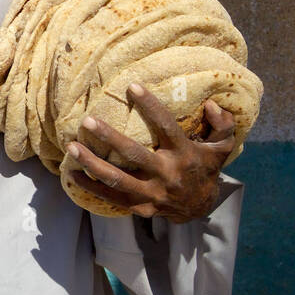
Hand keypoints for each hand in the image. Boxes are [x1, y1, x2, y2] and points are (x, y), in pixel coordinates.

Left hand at [66, 84, 235, 222]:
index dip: (150, 106)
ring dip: (91, 163)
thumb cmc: (205, 168)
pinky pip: (110, 197)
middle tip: (88, 121)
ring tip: (71, 146)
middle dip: (109, 138)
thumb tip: (211, 104)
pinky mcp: (139, 207)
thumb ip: (223, 124)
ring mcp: (151, 194)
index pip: (166, 126)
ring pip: (116, 179)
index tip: (132, 86)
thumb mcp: (222, 147)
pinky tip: (71, 173)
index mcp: (184, 155)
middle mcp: (166, 175)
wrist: (199, 208)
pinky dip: (89, 186)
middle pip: (134, 155)